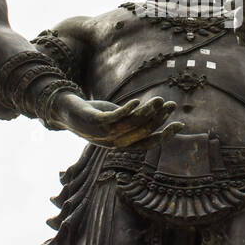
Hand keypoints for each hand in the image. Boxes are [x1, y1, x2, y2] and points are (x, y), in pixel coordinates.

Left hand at [51, 92, 183, 148]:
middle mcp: (114, 142)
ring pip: (131, 125)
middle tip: (170, 105)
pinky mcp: (94, 122)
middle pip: (142, 132)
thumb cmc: (92, 115)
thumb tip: (155, 110)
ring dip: (147, 112)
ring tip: (159, 100)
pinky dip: (127, 111)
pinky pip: (114, 119)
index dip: (165, 135)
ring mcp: (104, 133)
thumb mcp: (115, 118)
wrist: (64, 112)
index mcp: (122, 144)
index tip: (179, 124)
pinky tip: (137, 101)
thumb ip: (132, 118)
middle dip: (159, 119)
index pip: (148, 143)